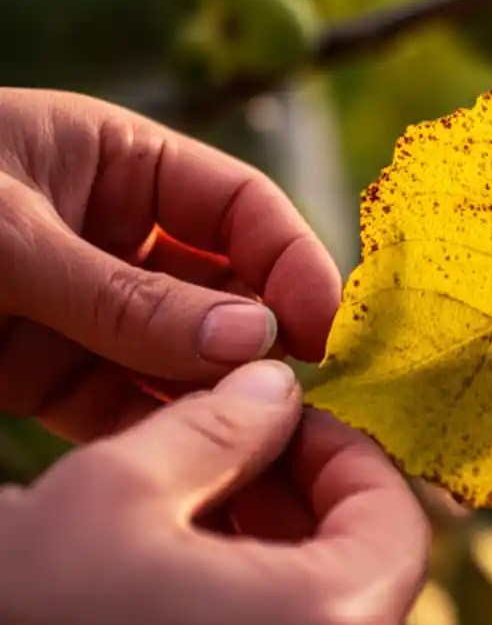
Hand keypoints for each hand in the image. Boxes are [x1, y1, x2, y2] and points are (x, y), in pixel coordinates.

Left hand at [0, 87, 340, 441]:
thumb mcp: (7, 240)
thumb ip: (127, 296)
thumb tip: (256, 341)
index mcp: (118, 161)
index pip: (241, 206)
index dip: (293, 262)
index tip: (327, 329)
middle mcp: (114, 235)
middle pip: (225, 289)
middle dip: (265, 341)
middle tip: (299, 400)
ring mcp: (85, 309)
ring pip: (182, 357)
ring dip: (222, 399)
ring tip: (264, 445)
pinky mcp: (46, 377)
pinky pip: (122, 407)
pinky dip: (162, 436)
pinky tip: (200, 463)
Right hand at [0, 361, 429, 624]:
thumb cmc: (29, 608)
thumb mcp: (120, 490)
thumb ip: (221, 427)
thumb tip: (274, 388)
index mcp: (327, 621)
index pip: (396, 523)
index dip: (343, 454)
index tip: (290, 419)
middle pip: (361, 569)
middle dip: (303, 495)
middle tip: (243, 445)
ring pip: (318, 608)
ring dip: (274, 541)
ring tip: (200, 492)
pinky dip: (247, 593)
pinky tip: (183, 553)